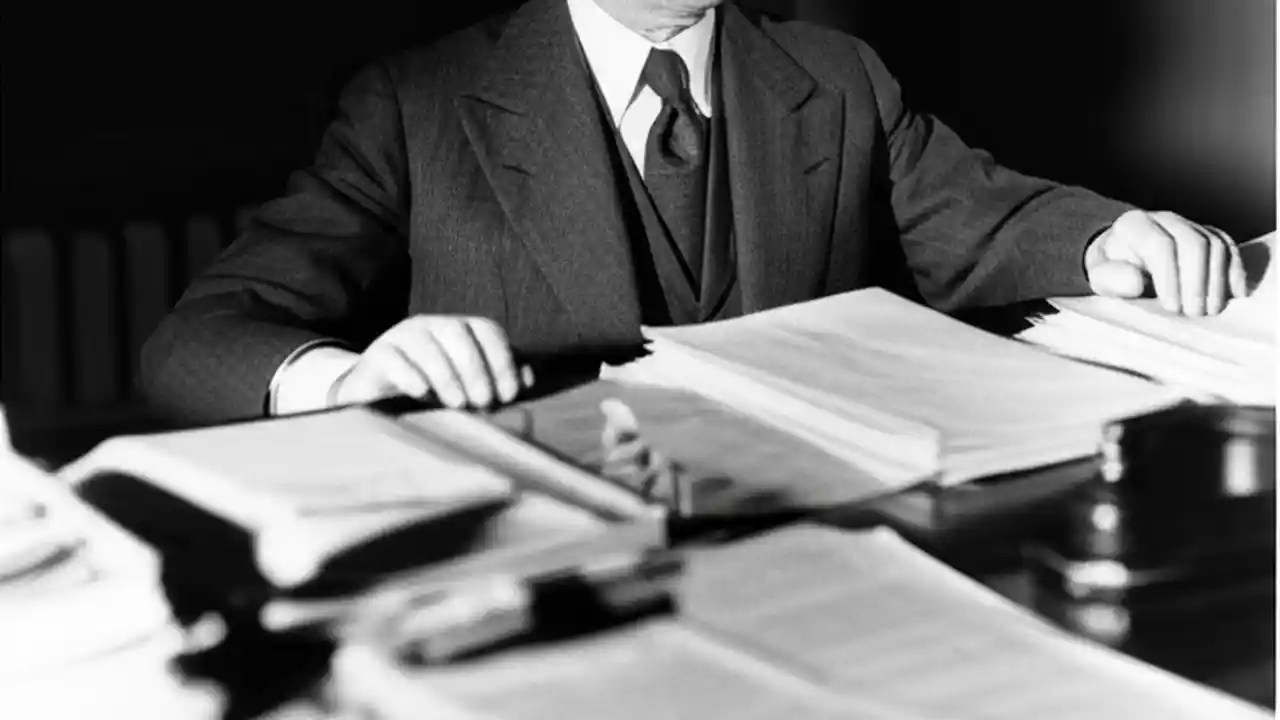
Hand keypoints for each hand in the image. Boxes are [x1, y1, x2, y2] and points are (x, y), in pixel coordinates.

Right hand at [329, 315, 531, 408]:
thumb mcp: (469, 385)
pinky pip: (393, 358)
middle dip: (476, 368)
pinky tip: (422, 394)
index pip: (487, 330)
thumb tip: (528, 379)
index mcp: (459, 328)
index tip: (509, 395)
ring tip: (457, 404)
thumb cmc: (433, 390)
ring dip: (446, 375)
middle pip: (457, 332)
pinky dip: (410, 375)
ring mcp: (401, 336)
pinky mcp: (377, 355)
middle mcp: (431, 325)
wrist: (377, 395)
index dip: (502, 360)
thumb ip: (498, 379)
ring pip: (425, 344)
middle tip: (483, 402)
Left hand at [1084, 209, 1246, 315]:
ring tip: (1210, 311)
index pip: (1160, 245)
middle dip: (1196, 281)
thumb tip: (1136, 283)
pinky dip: (1235, 270)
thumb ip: (1111, 279)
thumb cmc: (1110, 271)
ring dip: (1217, 280)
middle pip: (1193, 243)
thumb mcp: (1099, 277)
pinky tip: (1236, 294)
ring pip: (1215, 245)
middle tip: (1193, 313)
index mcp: (1134, 225)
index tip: (1171, 308)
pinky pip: (1228, 247)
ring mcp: (1188, 224)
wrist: (1121, 258)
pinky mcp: (1207, 235)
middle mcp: (1164, 219)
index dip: (1170, 277)